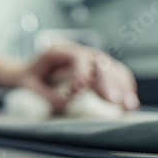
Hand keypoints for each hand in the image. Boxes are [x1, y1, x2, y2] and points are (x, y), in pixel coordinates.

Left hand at [16, 44, 139, 112]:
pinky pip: (116, 75)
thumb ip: (43, 93)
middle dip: (108, 82)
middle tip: (115, 101)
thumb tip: (63, 106)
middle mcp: (78, 52)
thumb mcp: (27, 83)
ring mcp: (90, 60)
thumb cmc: (28, 76)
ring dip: (122, 87)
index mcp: (58, 51)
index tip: (81, 90)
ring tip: (129, 106)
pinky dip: (125, 87)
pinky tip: (130, 103)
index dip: (82, 73)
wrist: (30, 72)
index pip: (77, 58)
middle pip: (99, 63)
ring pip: (112, 69)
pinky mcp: (98, 70)